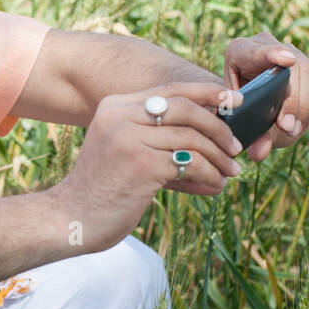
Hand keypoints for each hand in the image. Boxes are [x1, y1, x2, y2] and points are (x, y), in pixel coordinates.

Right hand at [52, 82, 244, 250]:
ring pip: (192, 138)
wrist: (72, 219)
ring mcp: (129, 139)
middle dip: (219, 127)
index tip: (235, 101)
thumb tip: (211, 132)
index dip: (207, 93)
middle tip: (236, 147)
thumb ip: (154, 134)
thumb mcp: (122, 148)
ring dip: (219, 158)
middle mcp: (119, 117)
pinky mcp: (141, 165)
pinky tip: (215, 186)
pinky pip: (190, 164)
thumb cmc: (103, 188)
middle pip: (185, 109)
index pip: (170, 89)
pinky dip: (210, 176)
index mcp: (114, 107)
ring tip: (230, 172)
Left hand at [223, 30, 308, 162]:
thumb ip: (247, 134)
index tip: (287, 60)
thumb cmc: (235, 106)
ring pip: (308, 76)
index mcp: (240, 51)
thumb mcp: (236, 119)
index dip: (271, 54)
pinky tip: (299, 125)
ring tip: (292, 131)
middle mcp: (267, 44)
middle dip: (292, 100)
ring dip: (303, 108)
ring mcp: (291, 53)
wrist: (244, 96)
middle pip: (291, 68)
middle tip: (287, 127)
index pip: (255, 50)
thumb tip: (259, 153)